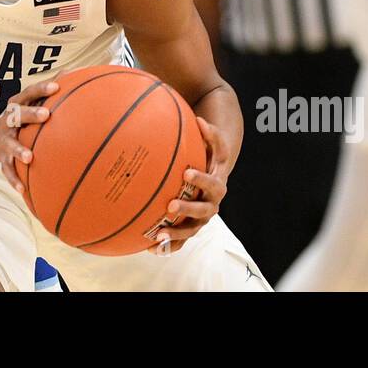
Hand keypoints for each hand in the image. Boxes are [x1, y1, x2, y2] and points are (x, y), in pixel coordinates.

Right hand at [0, 79, 57, 193]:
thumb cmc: (22, 116)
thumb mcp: (32, 102)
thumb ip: (49, 90)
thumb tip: (73, 72)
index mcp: (17, 104)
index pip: (29, 93)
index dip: (42, 89)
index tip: (56, 86)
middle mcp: (8, 120)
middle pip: (17, 115)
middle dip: (30, 115)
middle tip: (46, 115)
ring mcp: (4, 140)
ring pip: (10, 145)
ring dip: (19, 150)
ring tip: (30, 158)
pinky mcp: (2, 158)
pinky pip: (7, 170)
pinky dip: (14, 179)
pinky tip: (23, 190)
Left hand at [150, 116, 231, 254]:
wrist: (216, 176)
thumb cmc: (211, 156)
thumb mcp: (214, 145)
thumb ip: (210, 134)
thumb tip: (199, 119)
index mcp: (217, 183)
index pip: (212, 182)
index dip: (201, 178)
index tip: (186, 173)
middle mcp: (212, 203)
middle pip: (204, 210)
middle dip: (188, 208)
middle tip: (171, 205)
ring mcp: (202, 218)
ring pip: (192, 230)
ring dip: (176, 233)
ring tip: (158, 235)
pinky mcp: (192, 228)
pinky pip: (181, 240)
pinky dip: (168, 246)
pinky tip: (150, 249)